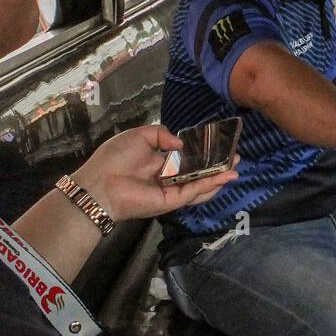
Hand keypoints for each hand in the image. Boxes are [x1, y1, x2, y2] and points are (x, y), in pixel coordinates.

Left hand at [73, 125, 237, 221]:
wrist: (99, 184)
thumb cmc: (115, 158)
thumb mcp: (139, 135)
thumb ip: (161, 134)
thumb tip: (181, 143)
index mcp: (158, 163)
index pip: (186, 159)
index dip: (203, 154)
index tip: (219, 145)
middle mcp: (167, 178)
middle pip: (198, 174)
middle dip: (217, 167)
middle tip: (235, 157)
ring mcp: (170, 191)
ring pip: (200, 185)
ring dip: (218, 178)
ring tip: (235, 168)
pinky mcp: (171, 201)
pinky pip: (193, 192)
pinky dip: (209, 185)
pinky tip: (223, 176)